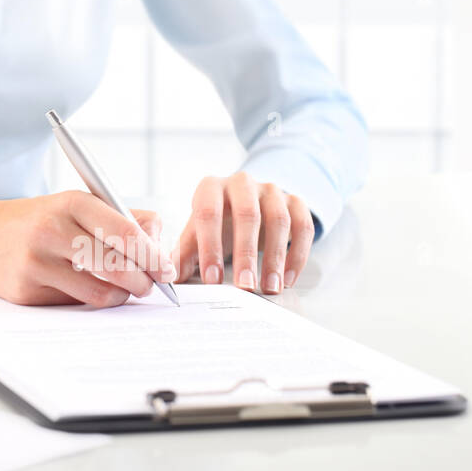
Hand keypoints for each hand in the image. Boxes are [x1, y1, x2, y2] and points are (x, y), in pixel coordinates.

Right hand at [0, 192, 175, 306]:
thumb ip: (122, 217)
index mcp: (71, 202)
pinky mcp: (27, 291)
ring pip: (99, 291)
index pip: (123, 230)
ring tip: (126, 291)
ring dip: (122, 296)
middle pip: (115, 264)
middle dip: (143, 280)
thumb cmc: (40, 221)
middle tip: (152, 285)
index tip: (167, 269)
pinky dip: (94, 302)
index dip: (152, 254)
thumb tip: (160, 242)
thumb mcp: (76, 205)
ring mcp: (37, 262)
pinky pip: (76, 304)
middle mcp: (52, 230)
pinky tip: (97, 294)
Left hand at [170, 172, 314, 293]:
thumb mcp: (196, 235)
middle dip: (246, 254)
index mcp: (211, 187)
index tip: (212, 279)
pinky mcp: (295, 201)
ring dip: (275, 257)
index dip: (210, 247)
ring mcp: (272, 190)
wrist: (245, 205)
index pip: (208, 213)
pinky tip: (288, 279)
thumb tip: (168, 280)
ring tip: (269, 287)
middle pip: (247, 215)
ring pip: (279, 220)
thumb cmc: (216, 223)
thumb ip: (182, 256)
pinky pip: (303, 225)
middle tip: (245, 287)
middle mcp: (242, 183)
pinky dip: (298, 254)